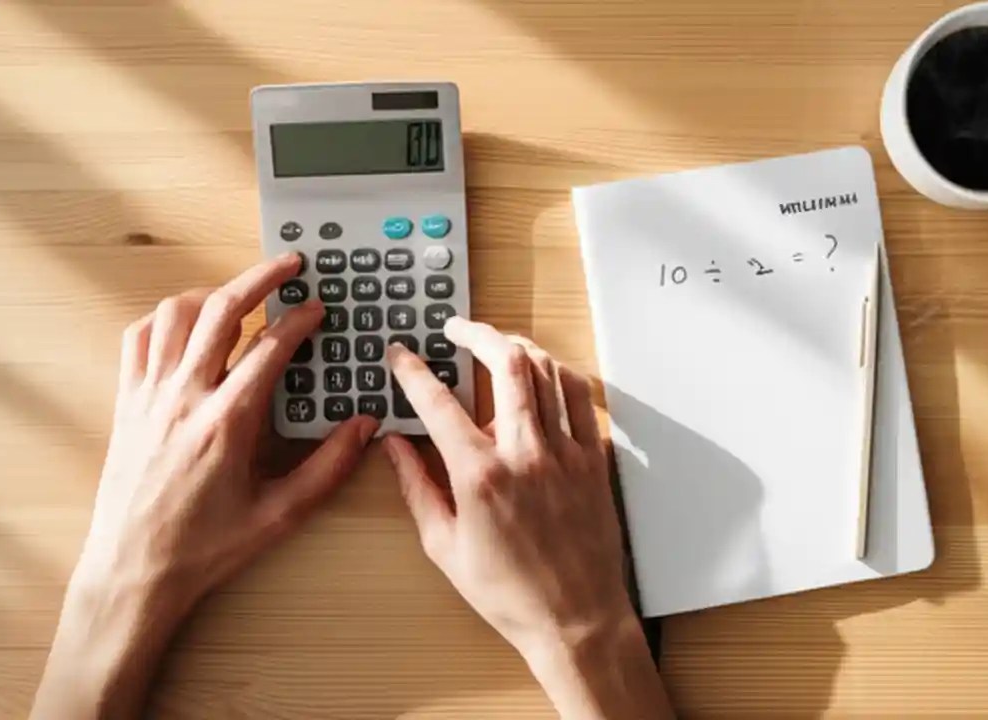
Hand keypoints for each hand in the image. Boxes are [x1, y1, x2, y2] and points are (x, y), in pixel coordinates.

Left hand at [33, 254, 377, 718]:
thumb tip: (364, 425)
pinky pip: (138, 339)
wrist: (134, 570)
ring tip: (240, 293)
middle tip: (288, 264)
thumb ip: (328, 467)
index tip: (318, 308)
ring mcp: (148, 396)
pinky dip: (164, 318)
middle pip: (220, 311)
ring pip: (174, 315)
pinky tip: (186, 324)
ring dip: (211, 293)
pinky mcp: (126, 403)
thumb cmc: (207, 547)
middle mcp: (183, 398)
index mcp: (226, 423)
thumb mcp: (280, 514)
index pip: (269, 348)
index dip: (299, 320)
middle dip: (259, 279)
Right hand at [384, 319, 672, 719]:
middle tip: (457, 328)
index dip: (413, 371)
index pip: (438, 402)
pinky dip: (559, 374)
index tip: (401, 355)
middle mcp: (525, 453)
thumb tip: (393, 446)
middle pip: (506, 363)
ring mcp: (565, 453)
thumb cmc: (508, 593)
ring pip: (547, 371)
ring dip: (518, 346)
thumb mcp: (444, 546)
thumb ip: (416, 487)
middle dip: (476, 333)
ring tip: (498, 343)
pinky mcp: (594, 460)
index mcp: (480, 475)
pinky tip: (544, 374)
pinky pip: (581, 398)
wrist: (575, 619)